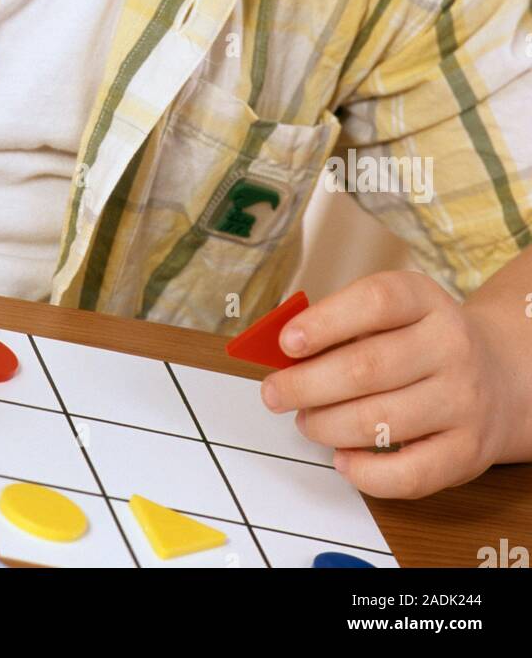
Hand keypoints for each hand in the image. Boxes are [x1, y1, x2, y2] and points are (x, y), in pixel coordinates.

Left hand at [259, 270, 510, 498]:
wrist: (498, 376)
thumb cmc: (419, 343)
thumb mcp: (391, 315)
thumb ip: (341, 328)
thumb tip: (284, 355)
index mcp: (425, 300)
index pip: (376, 302)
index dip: (325, 322)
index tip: (287, 343)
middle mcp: (450, 345)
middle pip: (367, 367)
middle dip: (307, 385)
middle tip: (275, 394)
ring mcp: (462, 399)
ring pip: (380, 421)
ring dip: (327, 426)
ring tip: (307, 422)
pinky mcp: (467, 451)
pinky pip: (409, 474)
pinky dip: (365, 472)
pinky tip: (342, 458)